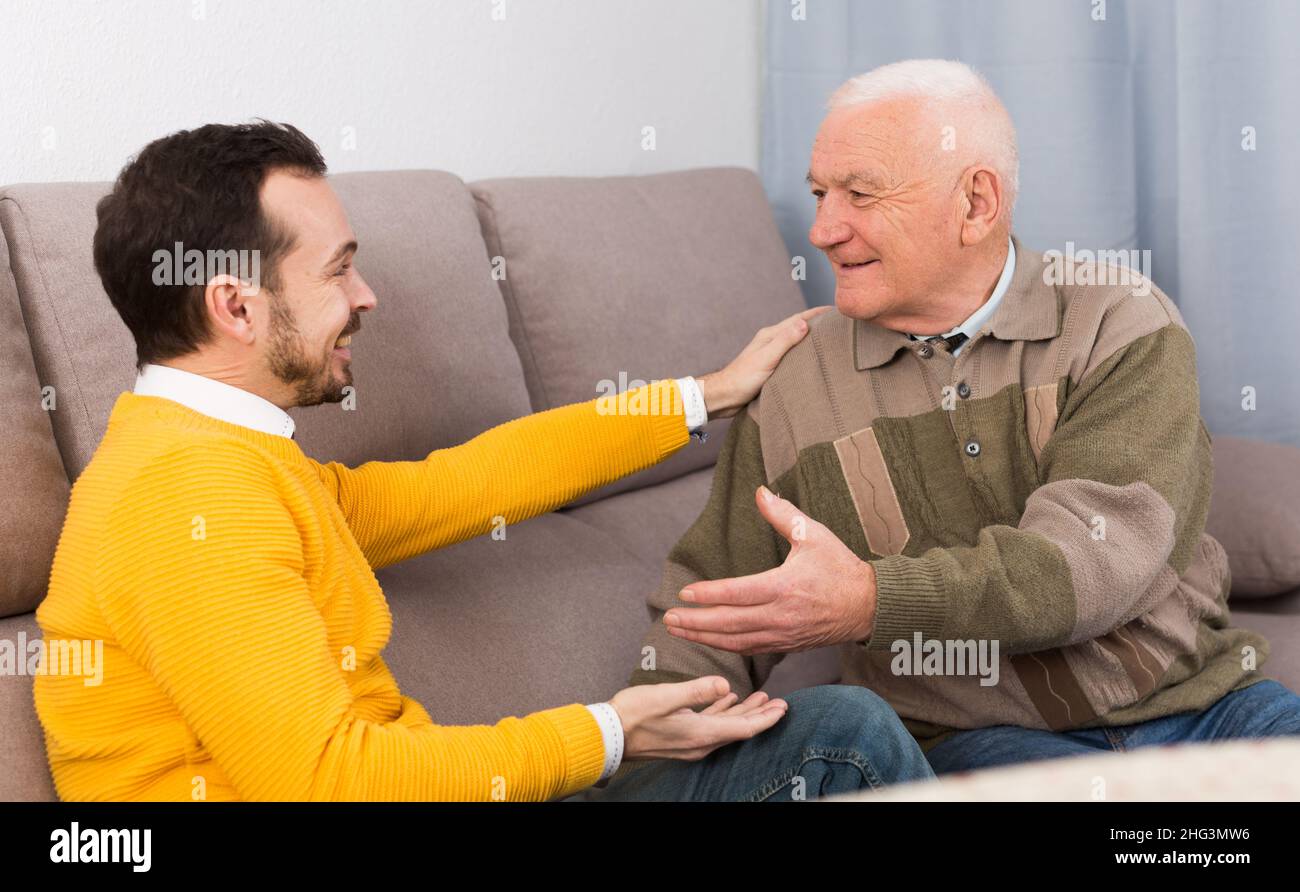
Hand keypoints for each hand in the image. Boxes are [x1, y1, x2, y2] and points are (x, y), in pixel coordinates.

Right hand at [609, 676, 787, 760]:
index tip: (784, 707)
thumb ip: (698, 690)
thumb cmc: (634, 714)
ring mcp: (690, 741)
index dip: (766, 718)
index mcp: (701, 734)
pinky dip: (723, 712)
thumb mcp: (666, 697)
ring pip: (726, 726)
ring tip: (761, 698)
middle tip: (781, 702)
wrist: (608, 735)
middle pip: (739, 729)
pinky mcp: (681, 736)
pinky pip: (710, 724)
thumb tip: (727, 684)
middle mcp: (700, 742)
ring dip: (744, 712)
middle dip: (761, 715)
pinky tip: (727, 700)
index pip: (744, 728)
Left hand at [663, 485, 877, 653]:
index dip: (709, 595)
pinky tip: (708, 641)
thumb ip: (782, 514)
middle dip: (696, 623)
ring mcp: (783, 634)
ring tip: (678, 630)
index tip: (684, 593)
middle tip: (668, 618)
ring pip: (735, 641)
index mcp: (785, 587)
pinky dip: (725, 647)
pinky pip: (749, 649)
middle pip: (729, 623)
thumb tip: (760, 492)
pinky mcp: (786, 645)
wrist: (869, 606)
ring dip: (704, 638)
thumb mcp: (813, 535)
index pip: (737, 593)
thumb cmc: (840, 568)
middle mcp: (780, 615)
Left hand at [696, 306, 831, 419]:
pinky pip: (792, 356)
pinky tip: (810, 360)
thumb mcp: (767, 358)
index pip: (798, 319)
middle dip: (817, 324)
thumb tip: (804, 323)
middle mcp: (771, 341)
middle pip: (798, 328)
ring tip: (829, 339)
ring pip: (795, 342)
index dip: (817, 313)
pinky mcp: (771, 367)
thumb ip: (785, 341)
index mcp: (770, 335)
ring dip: (810, 339)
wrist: (725, 396)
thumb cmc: (743, 378)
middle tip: (838, 323)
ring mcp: (770, 354)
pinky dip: (803, 353)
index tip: (835, 309)